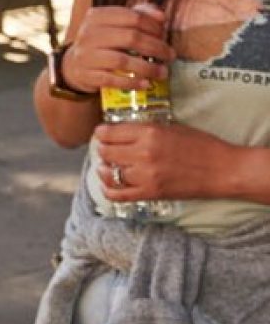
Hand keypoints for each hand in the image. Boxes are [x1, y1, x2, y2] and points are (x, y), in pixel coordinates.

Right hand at [65, 0, 172, 97]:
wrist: (74, 66)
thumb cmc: (103, 42)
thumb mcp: (115, 24)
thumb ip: (138, 15)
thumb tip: (161, 17)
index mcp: (97, 16)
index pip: (133, 17)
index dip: (154, 26)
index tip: (165, 35)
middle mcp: (88, 34)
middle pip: (131, 38)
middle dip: (156, 47)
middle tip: (169, 55)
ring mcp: (85, 55)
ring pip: (123, 60)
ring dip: (147, 68)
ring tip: (162, 72)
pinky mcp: (85, 75)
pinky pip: (112, 80)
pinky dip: (131, 83)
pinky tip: (145, 84)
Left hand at [94, 115, 228, 206]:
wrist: (222, 170)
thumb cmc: (202, 146)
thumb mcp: (174, 128)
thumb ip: (148, 129)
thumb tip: (124, 131)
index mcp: (150, 133)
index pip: (110, 133)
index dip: (102, 133)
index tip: (101, 133)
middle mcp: (143, 154)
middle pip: (106, 152)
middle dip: (103, 150)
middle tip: (105, 149)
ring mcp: (145, 176)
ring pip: (109, 173)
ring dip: (104, 169)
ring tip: (106, 166)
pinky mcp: (149, 193)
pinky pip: (118, 195)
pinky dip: (108, 190)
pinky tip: (108, 184)